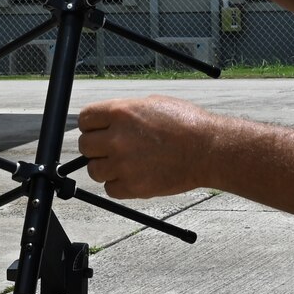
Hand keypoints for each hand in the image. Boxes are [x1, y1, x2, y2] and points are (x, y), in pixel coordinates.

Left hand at [76, 95, 217, 198]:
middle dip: (97, 147)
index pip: (85, 120)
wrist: (208, 149)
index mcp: (121, 112)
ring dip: (106, 167)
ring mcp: (124, 164)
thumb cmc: (186, 123)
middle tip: (113, 149)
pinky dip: (119, 185)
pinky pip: (110, 189)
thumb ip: (125, 112)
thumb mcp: (152, 103)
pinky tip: (134, 176)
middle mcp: (117, 138)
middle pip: (85, 146)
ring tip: (125, 163)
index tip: (98, 131)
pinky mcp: (134, 186)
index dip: (92, 126)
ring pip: (94, 170)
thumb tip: (107, 121)